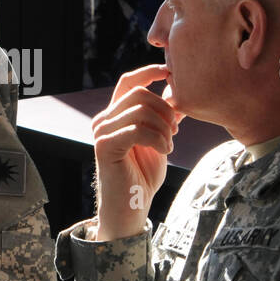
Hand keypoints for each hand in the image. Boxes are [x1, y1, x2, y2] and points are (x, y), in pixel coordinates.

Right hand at [92, 64, 183, 240]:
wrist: (131, 208)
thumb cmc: (143, 177)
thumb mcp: (159, 141)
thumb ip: (163, 119)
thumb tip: (177, 95)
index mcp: (116, 115)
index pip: (129, 82)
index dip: (149, 72)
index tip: (170, 73)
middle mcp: (104, 120)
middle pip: (139, 94)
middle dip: (165, 109)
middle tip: (175, 130)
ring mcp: (102, 132)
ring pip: (140, 111)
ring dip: (163, 127)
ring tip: (169, 144)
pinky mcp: (105, 146)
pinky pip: (138, 130)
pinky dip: (158, 139)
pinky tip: (165, 150)